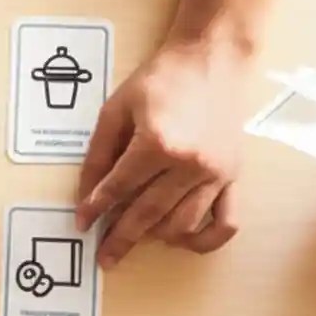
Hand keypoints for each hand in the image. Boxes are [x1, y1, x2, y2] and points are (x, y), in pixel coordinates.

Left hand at [75, 38, 248, 267]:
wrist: (210, 58)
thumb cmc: (161, 78)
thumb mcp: (117, 108)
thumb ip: (99, 152)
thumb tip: (86, 193)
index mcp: (157, 143)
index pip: (118, 188)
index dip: (95, 208)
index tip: (82, 224)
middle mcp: (189, 164)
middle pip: (147, 214)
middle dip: (120, 238)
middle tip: (103, 257)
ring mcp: (215, 174)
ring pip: (182, 225)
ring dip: (155, 236)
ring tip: (138, 235)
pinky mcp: (234, 176)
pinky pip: (225, 223)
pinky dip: (204, 240)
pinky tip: (183, 240)